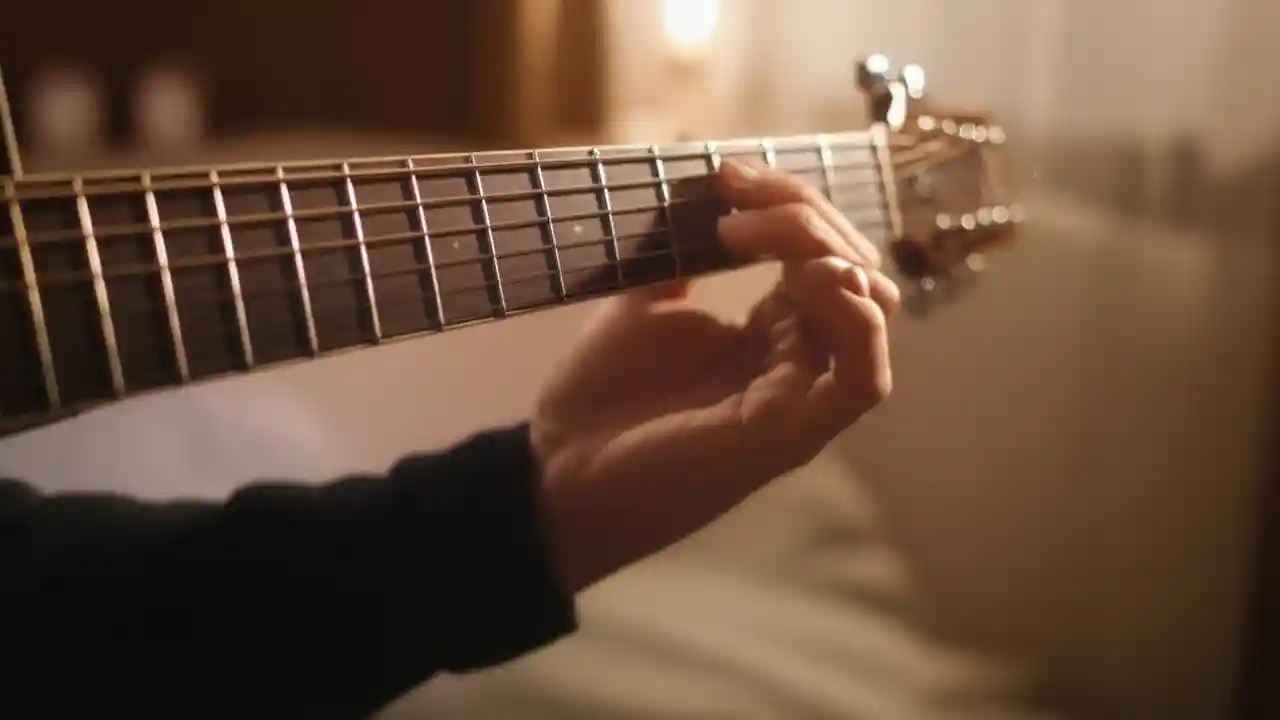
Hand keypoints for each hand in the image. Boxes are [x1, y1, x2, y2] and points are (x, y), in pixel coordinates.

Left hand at [531, 160, 899, 590]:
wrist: (555, 470)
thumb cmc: (600, 397)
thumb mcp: (643, 304)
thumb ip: (682, 254)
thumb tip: (698, 180)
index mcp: (773, 333)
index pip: (823, 252)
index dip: (787, 201)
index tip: (725, 173)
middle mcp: (800, 363)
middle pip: (856, 268)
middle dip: (804, 211)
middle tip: (733, 193)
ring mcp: (801, 401)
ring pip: (871, 310)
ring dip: (824, 250)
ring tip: (746, 233)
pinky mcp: (789, 436)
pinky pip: (864, 379)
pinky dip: (853, 320)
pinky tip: (808, 277)